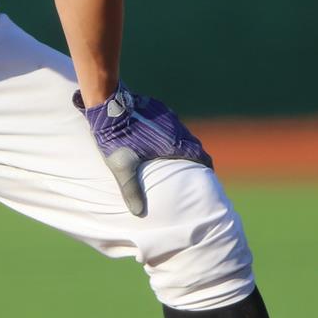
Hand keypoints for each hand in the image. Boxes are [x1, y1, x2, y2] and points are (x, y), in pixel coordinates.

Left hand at [75, 85, 212, 216]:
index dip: (207, 166)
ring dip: (183, 143)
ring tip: (177, 155)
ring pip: (182, 132)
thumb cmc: (116, 138)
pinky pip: (170, 122)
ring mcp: (167, 116)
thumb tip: (138, 212)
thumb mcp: (123, 168)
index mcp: (173, 144)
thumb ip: (131, 190)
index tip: (209, 174)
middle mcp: (175, 129)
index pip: (200, 156)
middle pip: (193, 144)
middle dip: (196, 156)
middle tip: (194, 168)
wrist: (108, 104)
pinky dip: (171, 132)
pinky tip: (160, 137)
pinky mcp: (157, 107)